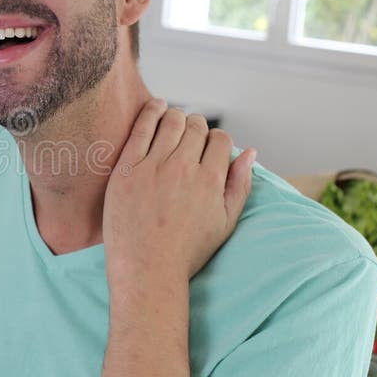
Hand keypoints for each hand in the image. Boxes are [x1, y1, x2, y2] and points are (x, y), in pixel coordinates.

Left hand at [103, 99, 255, 282]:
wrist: (146, 269)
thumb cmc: (187, 250)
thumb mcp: (225, 222)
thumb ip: (240, 184)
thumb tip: (250, 151)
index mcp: (210, 180)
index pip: (220, 139)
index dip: (216, 141)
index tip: (207, 148)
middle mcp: (183, 168)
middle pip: (196, 127)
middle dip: (196, 128)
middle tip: (188, 138)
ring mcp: (153, 166)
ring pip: (171, 121)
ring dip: (176, 117)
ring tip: (173, 124)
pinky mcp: (126, 168)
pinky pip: (141, 127)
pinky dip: (151, 111)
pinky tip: (155, 107)